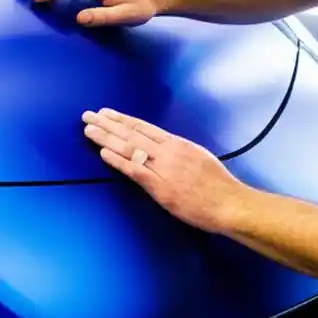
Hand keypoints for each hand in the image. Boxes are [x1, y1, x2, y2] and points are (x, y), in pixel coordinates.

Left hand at [81, 108, 250, 233]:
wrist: (230, 204)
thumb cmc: (218, 185)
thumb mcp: (198, 157)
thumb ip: (177, 151)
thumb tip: (160, 146)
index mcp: (177, 144)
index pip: (144, 127)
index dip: (122, 119)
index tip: (106, 113)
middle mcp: (168, 151)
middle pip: (132, 133)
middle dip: (108, 123)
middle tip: (88, 115)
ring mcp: (163, 168)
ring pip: (129, 148)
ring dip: (106, 138)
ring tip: (89, 129)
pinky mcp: (160, 186)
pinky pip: (134, 170)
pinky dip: (117, 160)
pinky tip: (103, 153)